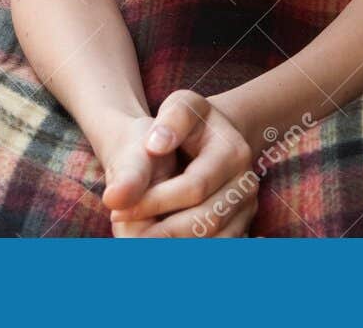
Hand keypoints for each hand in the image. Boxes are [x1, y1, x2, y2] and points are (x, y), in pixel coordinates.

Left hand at [114, 89, 259, 237]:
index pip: (193, 187)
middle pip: (206, 221)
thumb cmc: (189, 123)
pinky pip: (217, 250)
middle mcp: (246, 185)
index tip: (116, 209)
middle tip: (122, 238)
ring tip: (136, 249)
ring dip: (174, 250)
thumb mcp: (180, 106)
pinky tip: (157, 251)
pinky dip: (187, 255)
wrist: (212, 138)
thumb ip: (170, 121)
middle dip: (161, 233)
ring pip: (213, 243)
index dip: (154, 201)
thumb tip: (154, 145)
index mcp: (233, 153)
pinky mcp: (240, 227)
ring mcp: (246, 209)